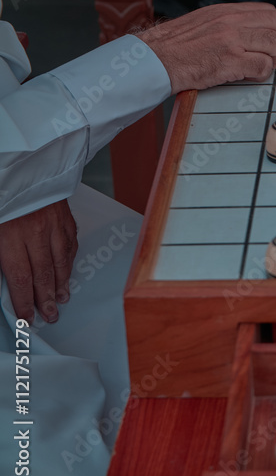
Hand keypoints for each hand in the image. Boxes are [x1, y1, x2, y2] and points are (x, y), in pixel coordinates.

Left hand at [0, 200, 77, 324]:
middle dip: (46, 299)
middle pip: (43, 274)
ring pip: (60, 260)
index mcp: (10, 234)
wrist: (21, 157)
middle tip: (50, 316)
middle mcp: (35, 231)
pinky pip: (70, 242)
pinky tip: (68, 269)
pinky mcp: (64, 214)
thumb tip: (5, 277)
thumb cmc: (0, 190)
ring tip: (61, 298)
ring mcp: (53, 222)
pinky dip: (70, 259)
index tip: (26, 318)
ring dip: (61, 283)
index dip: (24, 302)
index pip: (20, 278)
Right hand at [136, 3, 275, 92]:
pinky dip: (261, 74)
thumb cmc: (178, 46)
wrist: (156, 59)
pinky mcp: (229, 60)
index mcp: (227, 11)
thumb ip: (231, 24)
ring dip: (274, 60)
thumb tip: (258, 31)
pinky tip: (248, 76)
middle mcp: (231, 21)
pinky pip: (262, 66)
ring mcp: (231, 40)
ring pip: (274, 45)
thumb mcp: (206, 23)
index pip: (270, 11)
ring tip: (261, 68)